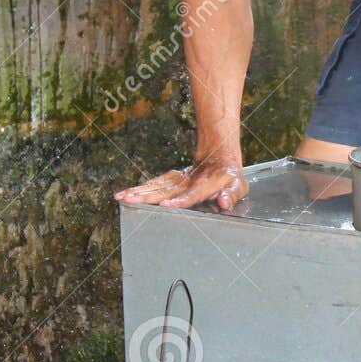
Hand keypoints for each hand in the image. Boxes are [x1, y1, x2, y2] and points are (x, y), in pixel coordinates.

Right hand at [114, 160, 248, 209]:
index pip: (191, 195)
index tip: (165, 205)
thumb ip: (232, 195)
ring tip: (121, 197)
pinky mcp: (170, 180)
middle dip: (146, 197)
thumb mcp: (239, 186)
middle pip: (165, 191)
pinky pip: (153, 185)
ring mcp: (177, 180)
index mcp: (205, 185)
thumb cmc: (230, 177)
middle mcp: (187, 182)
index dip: (179, 200)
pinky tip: (124, 194)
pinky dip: (138, 189)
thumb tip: (224, 201)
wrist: (219, 156)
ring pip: (155, 187)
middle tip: (129, 200)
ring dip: (138, 192)